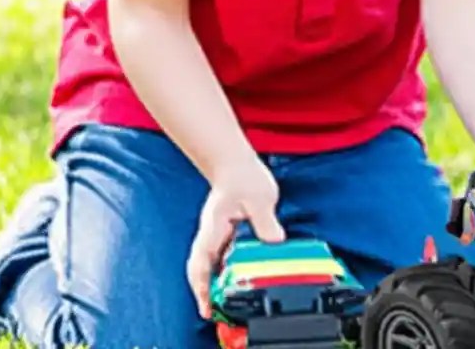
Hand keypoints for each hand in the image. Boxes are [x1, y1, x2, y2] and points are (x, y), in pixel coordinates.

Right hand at [186, 152, 285, 318]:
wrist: (234, 163)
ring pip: (208, 265)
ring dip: (213, 283)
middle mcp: (210, 234)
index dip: (202, 286)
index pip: (202, 262)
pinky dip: (224, 271)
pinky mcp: (224, 233)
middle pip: (200, 269)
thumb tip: (274, 243)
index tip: (206, 305)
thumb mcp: (260, 199)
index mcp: (214, 228)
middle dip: (203, 291)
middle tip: (212, 311)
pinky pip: (220, 257)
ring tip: (223, 302)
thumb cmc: (243, 177)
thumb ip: (266, 223)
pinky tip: (237, 279)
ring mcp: (215, 234)